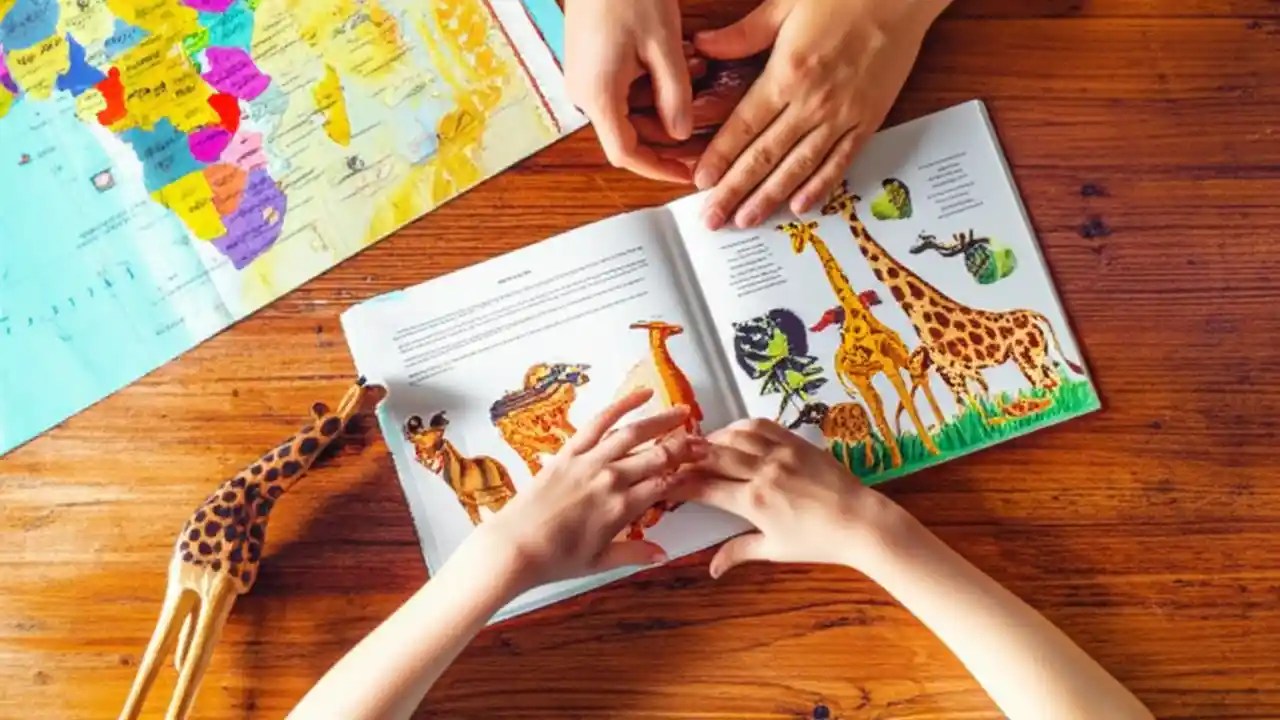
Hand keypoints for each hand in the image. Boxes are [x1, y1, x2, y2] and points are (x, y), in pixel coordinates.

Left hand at [472, 389, 704, 589]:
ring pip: (634, 434)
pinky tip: (641, 394)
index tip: (701, 467)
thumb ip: (633, 554)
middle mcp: (610, 480)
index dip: (687, 474)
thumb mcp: (599, 562)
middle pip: (657, 456)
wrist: (513, 547)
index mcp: (622, 509)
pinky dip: (622, 404)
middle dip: (685, 447)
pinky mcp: (569, 451)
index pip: (665, 485)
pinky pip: (600, 421)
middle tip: (704, 442)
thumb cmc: (553, 559)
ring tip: (683, 413)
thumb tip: (661, 555)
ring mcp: (589, 461)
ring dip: (662, 421)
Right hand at [565, 0, 692, 182]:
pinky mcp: (589, 65)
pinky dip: (651, 86)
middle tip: (704, 131)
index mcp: (598, 95)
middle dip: (668, 135)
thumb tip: (681, 133)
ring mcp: (584, 78)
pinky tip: (678, 64)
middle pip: (629, 134)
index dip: (658, 169)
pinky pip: (622, 91)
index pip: (626, 153)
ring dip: (663, 104)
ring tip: (697, 76)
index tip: (685, 174)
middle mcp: (584, 93)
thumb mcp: (663, 45)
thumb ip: (675, 95)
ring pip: (629, 112)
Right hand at [674, 418, 913, 578]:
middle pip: (713, 456)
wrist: (861, 522)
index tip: (664, 483)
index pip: (705, 488)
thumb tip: (711, 569)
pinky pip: (761, 426)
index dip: (680, 484)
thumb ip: (738, 552)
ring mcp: (780, 453)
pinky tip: (732, 432)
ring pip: (734, 436)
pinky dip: (740, 426)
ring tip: (699, 446)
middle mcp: (763, 472)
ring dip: (712, 438)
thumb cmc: (819, 541)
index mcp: (754, 502)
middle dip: (688, 456)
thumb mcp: (775, 550)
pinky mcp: (796, 442)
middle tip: (673, 458)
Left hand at [692, 0, 948, 228]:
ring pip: (799, 168)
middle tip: (713, 218)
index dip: (720, 158)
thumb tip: (703, 47)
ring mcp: (843, 115)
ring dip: (770, 198)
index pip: (744, 127)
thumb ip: (742, 34)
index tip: (701, 182)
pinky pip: (840, 161)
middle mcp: (812, 102)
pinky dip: (820, 187)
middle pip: (765, 157)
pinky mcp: (869, 120)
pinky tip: (800, 206)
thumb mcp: (785, 3)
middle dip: (735, 191)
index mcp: (786, 73)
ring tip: (747, 221)